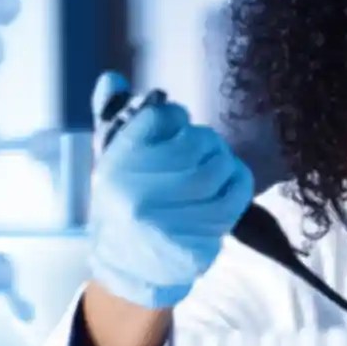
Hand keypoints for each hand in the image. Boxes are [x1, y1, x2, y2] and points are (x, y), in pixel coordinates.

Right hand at [87, 72, 253, 308]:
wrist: (128, 267)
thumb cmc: (120, 204)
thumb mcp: (109, 161)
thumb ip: (112, 117)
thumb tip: (112, 78)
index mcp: (115, 169)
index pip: (158, 117)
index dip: (173, 116)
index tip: (175, 124)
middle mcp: (139, 194)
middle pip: (195, 140)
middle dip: (203, 139)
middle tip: (201, 146)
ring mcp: (171, 221)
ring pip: (219, 165)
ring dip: (222, 158)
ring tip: (213, 164)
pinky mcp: (199, 240)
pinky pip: (236, 194)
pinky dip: (238, 180)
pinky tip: (228, 180)